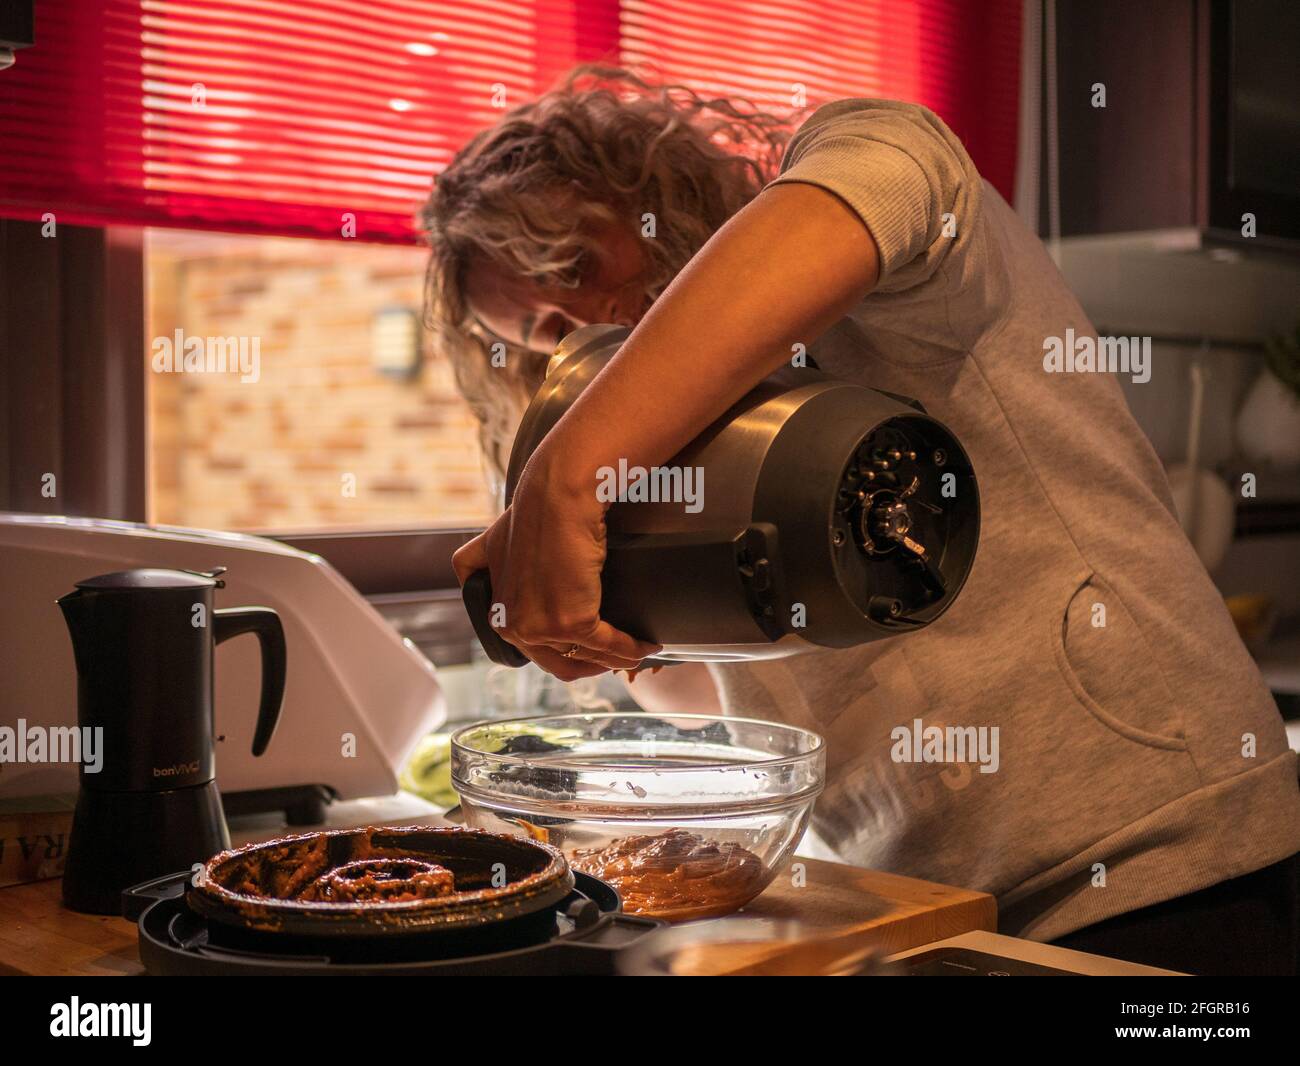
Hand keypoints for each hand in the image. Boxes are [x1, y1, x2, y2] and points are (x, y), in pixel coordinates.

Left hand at [452, 448, 660, 680]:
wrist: (558, 496)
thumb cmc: (533, 511)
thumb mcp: (491, 542)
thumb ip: (477, 566)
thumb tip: (468, 574)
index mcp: (498, 614)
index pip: (535, 650)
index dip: (565, 652)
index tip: (590, 648)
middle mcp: (514, 627)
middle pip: (560, 663)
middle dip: (591, 665)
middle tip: (615, 658)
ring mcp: (541, 627)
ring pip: (586, 657)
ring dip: (616, 659)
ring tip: (638, 651)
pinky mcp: (572, 622)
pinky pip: (609, 645)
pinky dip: (632, 648)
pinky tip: (647, 644)